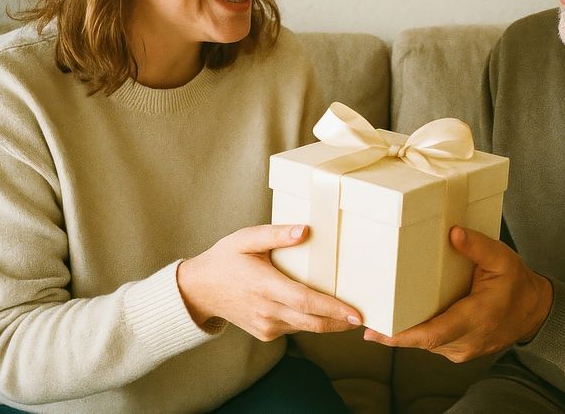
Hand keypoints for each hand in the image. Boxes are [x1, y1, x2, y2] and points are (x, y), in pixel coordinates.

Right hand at [176, 224, 361, 340]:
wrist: (199, 290)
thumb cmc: (225, 259)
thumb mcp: (246, 239)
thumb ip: (276, 235)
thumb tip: (305, 231)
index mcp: (265, 286)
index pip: (306, 301)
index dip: (333, 309)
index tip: (356, 313)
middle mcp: (267, 310)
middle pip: (313, 322)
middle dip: (341, 322)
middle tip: (365, 316)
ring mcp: (266, 325)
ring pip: (306, 328)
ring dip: (328, 323)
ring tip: (349, 313)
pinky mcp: (265, 333)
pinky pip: (294, 329)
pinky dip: (310, 322)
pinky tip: (321, 311)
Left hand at [363, 226, 552, 361]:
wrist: (533, 311)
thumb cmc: (516, 283)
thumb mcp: (502, 259)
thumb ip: (478, 246)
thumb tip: (454, 233)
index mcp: (478, 317)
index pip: (434, 333)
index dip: (404, 337)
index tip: (379, 332)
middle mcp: (468, 340)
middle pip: (424, 342)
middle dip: (394, 335)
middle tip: (366, 323)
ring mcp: (464, 350)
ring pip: (427, 345)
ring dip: (405, 336)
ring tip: (378, 320)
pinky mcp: (460, 351)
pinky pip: (434, 345)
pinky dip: (418, 335)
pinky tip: (402, 323)